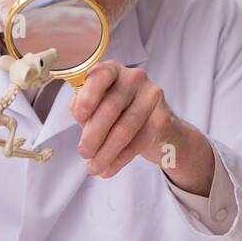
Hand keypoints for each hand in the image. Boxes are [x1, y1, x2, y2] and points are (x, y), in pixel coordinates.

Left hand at [70, 61, 213, 194]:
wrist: (156, 128)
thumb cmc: (117, 114)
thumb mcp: (95, 108)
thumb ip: (82, 107)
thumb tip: (79, 113)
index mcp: (112, 71)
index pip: (101, 75)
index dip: (89, 96)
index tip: (79, 116)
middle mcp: (134, 77)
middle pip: (110, 108)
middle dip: (93, 135)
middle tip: (83, 153)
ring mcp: (152, 96)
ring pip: (124, 129)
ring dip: (105, 153)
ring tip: (93, 168)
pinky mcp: (163, 117)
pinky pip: (138, 142)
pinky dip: (120, 159)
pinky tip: (109, 169)